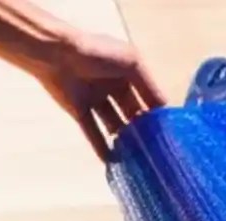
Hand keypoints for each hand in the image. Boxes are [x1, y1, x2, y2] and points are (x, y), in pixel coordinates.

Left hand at [30, 30, 166, 160]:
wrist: (56, 54)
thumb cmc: (98, 53)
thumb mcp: (132, 63)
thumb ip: (149, 86)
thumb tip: (166, 109)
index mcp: (127, 73)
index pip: (147, 97)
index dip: (157, 113)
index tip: (169, 132)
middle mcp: (113, 87)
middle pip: (132, 112)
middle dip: (142, 129)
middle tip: (157, 149)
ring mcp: (95, 100)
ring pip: (114, 124)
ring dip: (125, 139)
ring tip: (139, 158)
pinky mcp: (78, 111)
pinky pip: (93, 132)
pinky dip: (101, 147)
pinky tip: (114, 162)